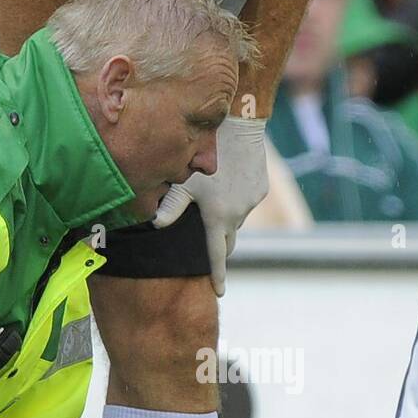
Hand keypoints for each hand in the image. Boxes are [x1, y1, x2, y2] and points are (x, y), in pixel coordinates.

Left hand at [153, 117, 268, 296]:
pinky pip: (246, 201)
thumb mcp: (183, 179)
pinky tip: (228, 180)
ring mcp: (251, 201)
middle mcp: (237, 214)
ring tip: (214, 195)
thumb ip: (171, 206)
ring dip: (226, 217)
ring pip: (236, 219)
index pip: (216, 255)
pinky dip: (237, 199)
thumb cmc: (204, 152)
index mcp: (217, 217)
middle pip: (228, 241)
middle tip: (210, 247)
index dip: (217, 275)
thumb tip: (156, 225)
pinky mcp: (261, 188)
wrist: (238, 125)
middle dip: (219, 246)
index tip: (220, 292)